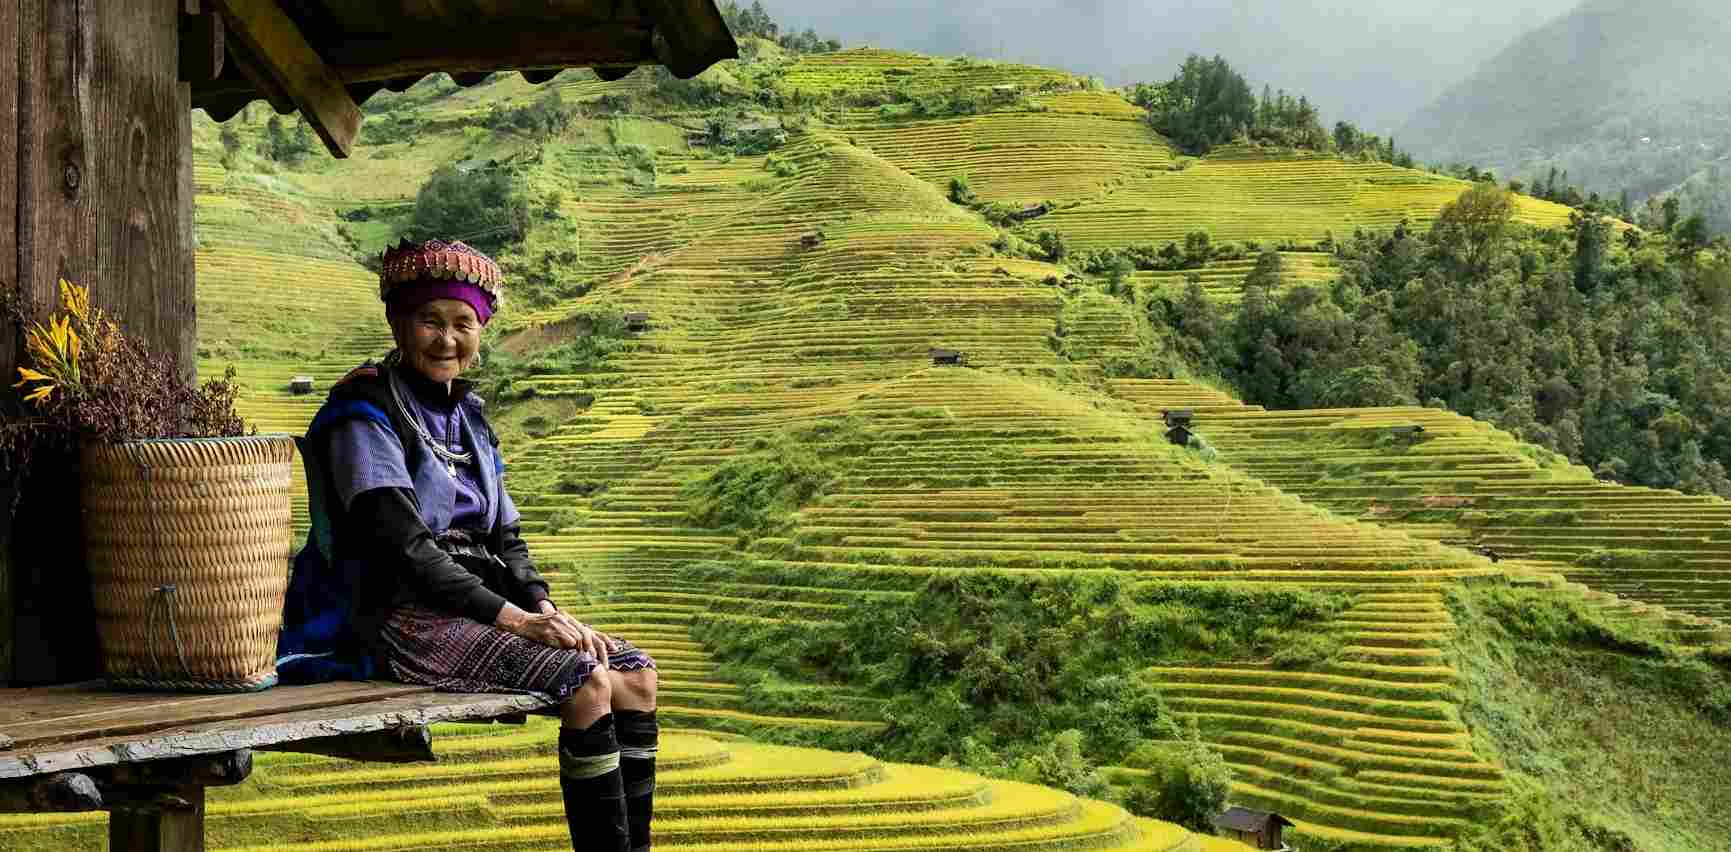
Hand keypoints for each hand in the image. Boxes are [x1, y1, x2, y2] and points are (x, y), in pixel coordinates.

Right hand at [498, 605, 613, 658]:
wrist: (520, 622)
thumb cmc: (536, 630)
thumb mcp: (555, 632)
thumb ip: (567, 639)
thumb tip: (578, 653)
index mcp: (570, 621)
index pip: (591, 630)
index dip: (604, 639)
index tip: (615, 649)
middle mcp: (567, 620)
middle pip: (588, 635)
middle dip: (596, 652)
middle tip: (600, 665)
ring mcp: (559, 623)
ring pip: (578, 639)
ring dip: (582, 652)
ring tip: (586, 663)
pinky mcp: (551, 628)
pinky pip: (566, 640)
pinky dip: (570, 649)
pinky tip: (571, 656)